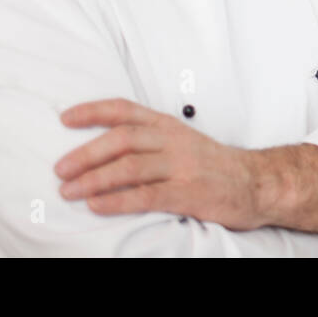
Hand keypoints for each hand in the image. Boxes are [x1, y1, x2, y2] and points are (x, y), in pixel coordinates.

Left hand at [55, 98, 266, 228]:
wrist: (257, 182)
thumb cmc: (215, 166)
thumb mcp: (184, 143)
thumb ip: (151, 143)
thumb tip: (104, 151)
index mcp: (169, 125)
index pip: (125, 110)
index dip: (93, 111)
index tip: (64, 118)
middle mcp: (173, 141)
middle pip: (122, 139)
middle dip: (86, 152)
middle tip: (59, 168)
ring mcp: (181, 166)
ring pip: (129, 167)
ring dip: (93, 179)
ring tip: (68, 191)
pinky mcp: (188, 193)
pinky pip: (146, 195)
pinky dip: (117, 201)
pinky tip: (97, 206)